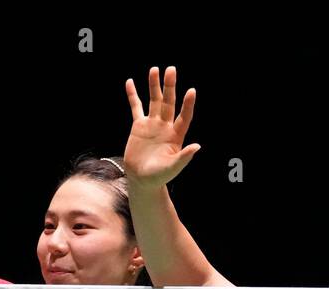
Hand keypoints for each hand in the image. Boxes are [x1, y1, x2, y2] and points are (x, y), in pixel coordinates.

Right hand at [123, 66, 199, 188]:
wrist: (142, 179)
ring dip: (154, 86)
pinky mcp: (138, 126)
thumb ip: (184, 157)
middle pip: (169, 102)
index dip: (188, 105)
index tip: (191, 91)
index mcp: (176, 135)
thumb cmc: (159, 176)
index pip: (184, 116)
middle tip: (171, 70)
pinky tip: (130, 82)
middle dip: (170, 86)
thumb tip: (197, 146)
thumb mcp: (172, 168)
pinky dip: (133, 95)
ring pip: (154, 101)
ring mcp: (152, 124)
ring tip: (154, 70)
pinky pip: (136, 107)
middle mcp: (165, 126)